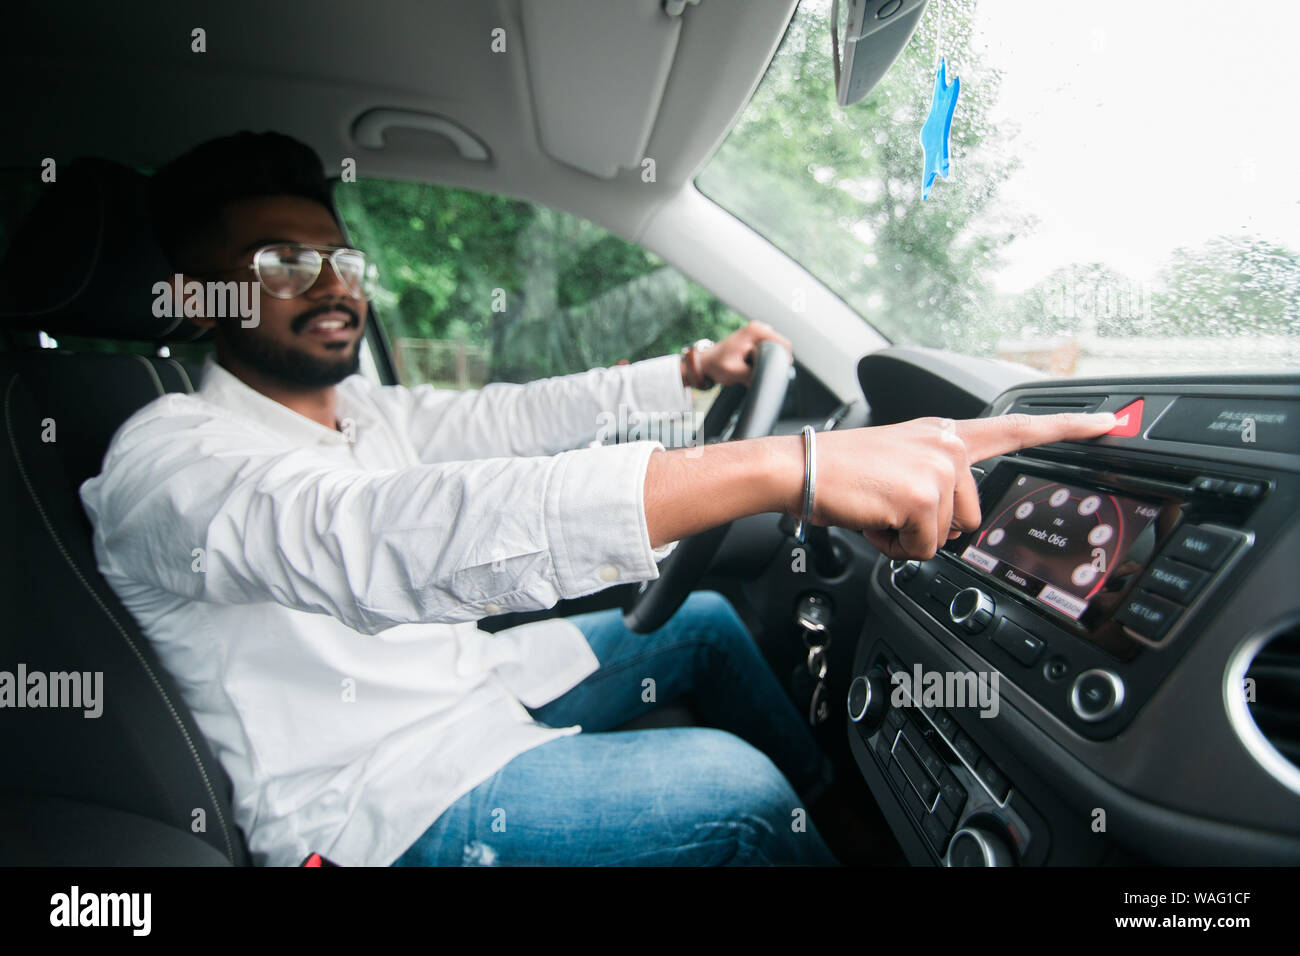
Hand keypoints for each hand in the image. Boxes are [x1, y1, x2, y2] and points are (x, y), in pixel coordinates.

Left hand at [696, 320, 792, 387]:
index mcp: (755, 331)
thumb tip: (768, 378)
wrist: (706, 362)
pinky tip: (753, 365)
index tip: (779, 371)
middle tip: (762, 371)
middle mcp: (758, 327)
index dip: (785, 359)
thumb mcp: (735, 372)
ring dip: (770, 360)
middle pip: (781, 346)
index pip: (784, 343)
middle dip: (776, 360)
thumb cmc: (717, 365)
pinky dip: (765, 358)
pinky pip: (768, 349)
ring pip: (775, 349)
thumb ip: (753, 374)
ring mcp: (757, 331)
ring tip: (754, 367)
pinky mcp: (755, 338)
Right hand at [793, 412, 1117, 559]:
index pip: (1018, 428)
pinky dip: (893, 546)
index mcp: (945, 433)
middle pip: (970, 518)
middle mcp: (948, 443)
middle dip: (930, 526)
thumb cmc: (840, 473)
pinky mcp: (923, 496)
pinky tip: (872, 517)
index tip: (1112, 424)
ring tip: (877, 509)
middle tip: (889, 505)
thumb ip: (937, 481)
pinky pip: (923, 549)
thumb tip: (950, 520)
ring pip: (947, 537)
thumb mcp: (899, 466)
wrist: (798, 468)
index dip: (1068, 429)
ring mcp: (939, 468)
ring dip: (909, 537)